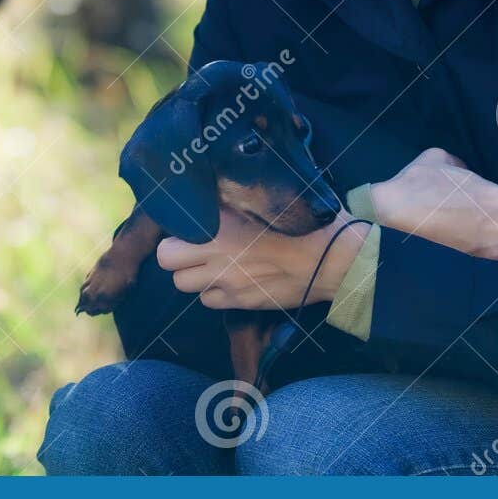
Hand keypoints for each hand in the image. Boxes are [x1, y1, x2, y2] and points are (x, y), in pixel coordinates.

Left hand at [156, 209, 368, 310]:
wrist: (330, 259)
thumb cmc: (302, 222)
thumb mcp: (263, 202)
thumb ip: (230, 202)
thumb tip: (210, 196)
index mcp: (219, 228)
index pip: (166, 245)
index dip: (174, 238)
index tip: (188, 231)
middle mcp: (217, 257)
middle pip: (169, 266)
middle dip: (177, 258)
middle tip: (194, 249)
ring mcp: (228, 283)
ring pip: (187, 287)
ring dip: (197, 276)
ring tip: (214, 264)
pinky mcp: (242, 302)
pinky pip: (212, 302)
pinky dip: (217, 293)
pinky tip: (233, 280)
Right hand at [370, 147, 497, 258]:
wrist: (401, 208)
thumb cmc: (423, 180)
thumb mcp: (446, 159)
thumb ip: (466, 170)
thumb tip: (467, 179)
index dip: (497, 207)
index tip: (481, 209)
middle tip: (476, 224)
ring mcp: (496, 244)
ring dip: (495, 242)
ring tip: (474, 239)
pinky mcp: (480, 259)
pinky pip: (495, 259)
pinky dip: (485, 253)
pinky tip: (470, 246)